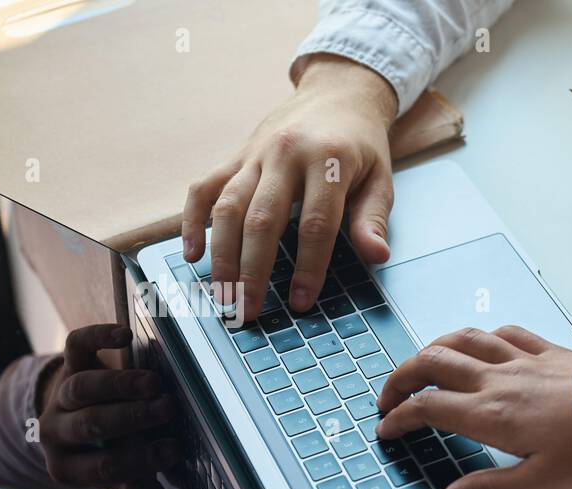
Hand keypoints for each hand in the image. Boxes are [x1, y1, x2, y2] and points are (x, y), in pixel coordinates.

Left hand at [37, 324, 181, 488]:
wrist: (85, 419)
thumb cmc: (114, 452)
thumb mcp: (124, 476)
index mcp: (70, 468)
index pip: (104, 467)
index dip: (140, 460)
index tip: (174, 450)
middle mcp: (58, 432)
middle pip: (90, 425)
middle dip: (131, 419)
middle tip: (168, 411)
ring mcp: (62, 397)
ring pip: (81, 388)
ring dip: (119, 385)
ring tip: (154, 384)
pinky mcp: (71, 364)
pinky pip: (77, 347)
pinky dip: (98, 337)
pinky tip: (125, 335)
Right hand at [182, 54, 397, 318]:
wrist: (336, 95)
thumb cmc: (361, 147)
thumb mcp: (380, 179)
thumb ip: (373, 218)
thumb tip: (378, 256)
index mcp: (328, 161)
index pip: (315, 223)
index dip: (308, 267)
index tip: (300, 301)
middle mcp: (285, 155)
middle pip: (262, 219)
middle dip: (253, 270)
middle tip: (248, 311)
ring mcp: (255, 155)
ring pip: (228, 206)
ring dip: (222, 255)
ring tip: (223, 295)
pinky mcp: (235, 156)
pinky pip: (205, 188)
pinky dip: (192, 221)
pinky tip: (191, 254)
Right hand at [375, 326, 571, 488]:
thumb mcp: (541, 484)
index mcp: (490, 414)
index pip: (428, 407)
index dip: (400, 417)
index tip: (388, 428)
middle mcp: (499, 380)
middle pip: (433, 363)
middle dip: (402, 377)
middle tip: (390, 396)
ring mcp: (523, 360)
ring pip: (463, 340)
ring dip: (434, 349)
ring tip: (421, 364)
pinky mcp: (548, 351)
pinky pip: (504, 334)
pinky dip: (481, 337)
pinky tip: (480, 344)